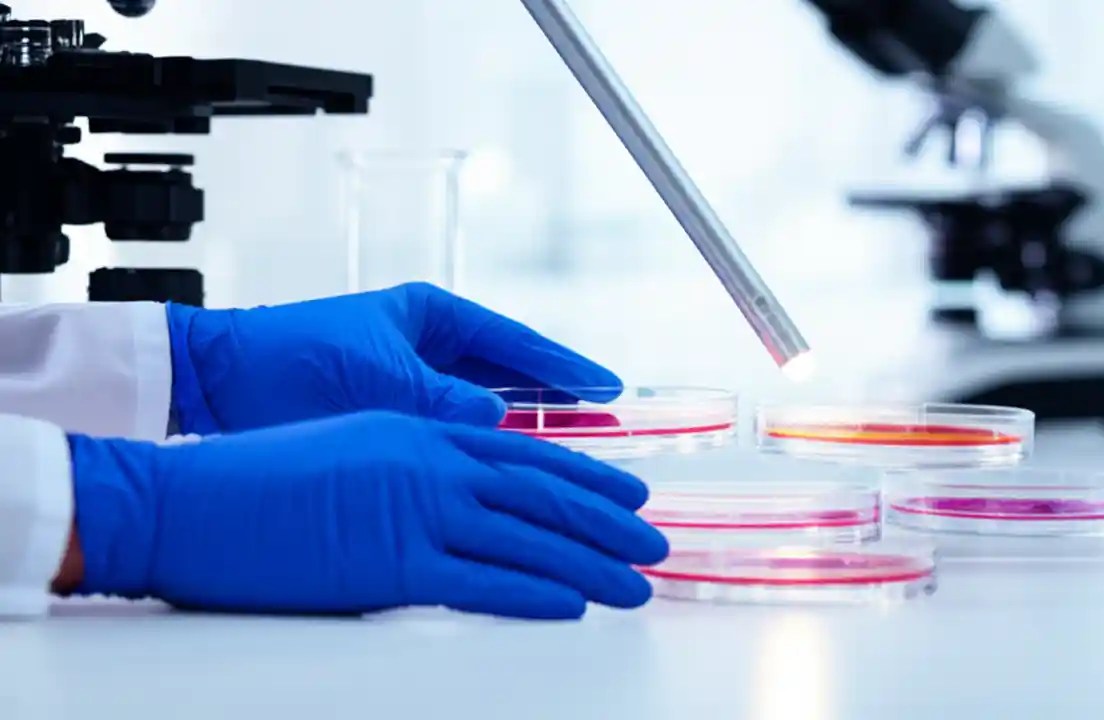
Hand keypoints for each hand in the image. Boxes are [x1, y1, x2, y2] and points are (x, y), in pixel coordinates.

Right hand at [67, 411, 667, 618]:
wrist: (185, 500)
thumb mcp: (353, 449)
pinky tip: (576, 604)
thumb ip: (416, 470)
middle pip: (544, 493)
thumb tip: (463, 506)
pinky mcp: (392, 564)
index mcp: (421, 430)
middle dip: (608, 522)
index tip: (628, 495)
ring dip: (592, 565)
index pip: (526, 454)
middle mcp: (430, 462)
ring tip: (638, 584)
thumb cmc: (255, 480)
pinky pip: (484, 580)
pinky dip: (536, 593)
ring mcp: (415, 511)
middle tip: (655, 544)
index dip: (588, 476)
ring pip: (528, 538)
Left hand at [167, 283, 620, 434]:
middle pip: (510, 373)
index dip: (565, 366)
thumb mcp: (379, 377)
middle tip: (603, 424)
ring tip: (569, 450)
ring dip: (523, 426)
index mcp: (428, 314)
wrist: (215, 384)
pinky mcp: (391, 416)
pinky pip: (454, 432)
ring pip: (485, 406)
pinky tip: (506, 468)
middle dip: (555, 398)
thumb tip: (500, 417)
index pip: (515, 342)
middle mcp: (426, 345)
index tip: (608, 386)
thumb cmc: (292, 361)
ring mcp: (410, 380)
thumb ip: (443, 401)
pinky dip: (482, 447)